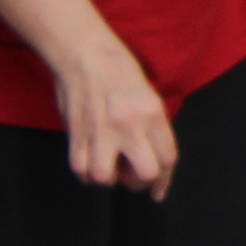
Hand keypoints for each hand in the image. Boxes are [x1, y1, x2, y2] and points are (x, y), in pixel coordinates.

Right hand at [54, 34, 180, 198]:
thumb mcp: (149, 97)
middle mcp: (130, 125)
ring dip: (107, 178)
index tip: (157, 191)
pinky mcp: (76, 132)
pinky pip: (80, 168)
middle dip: (139, 182)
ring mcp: (101, 130)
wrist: (85, 55)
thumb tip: (152, 161)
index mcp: (153, 114)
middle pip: (145, 173)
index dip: (164, 181)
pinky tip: (90, 161)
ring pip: (105, 177)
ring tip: (108, 165)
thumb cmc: (119, 71)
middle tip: (131, 174)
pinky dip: (85, 172)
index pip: (168, 158)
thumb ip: (152, 128)